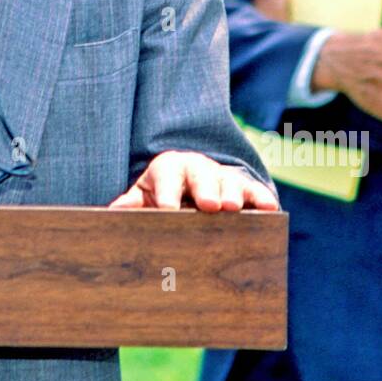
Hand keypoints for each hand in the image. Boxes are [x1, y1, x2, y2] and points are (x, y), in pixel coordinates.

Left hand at [109, 151, 278, 211]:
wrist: (190, 183)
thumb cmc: (163, 193)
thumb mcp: (146, 194)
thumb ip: (132, 203)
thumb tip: (112, 212)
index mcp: (169, 168)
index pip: (166, 175)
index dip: (167, 192)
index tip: (168, 210)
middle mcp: (196, 168)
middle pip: (201, 174)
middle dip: (205, 189)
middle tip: (209, 205)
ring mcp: (221, 176)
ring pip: (228, 180)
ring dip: (232, 194)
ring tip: (233, 208)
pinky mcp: (243, 187)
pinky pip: (254, 190)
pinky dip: (261, 198)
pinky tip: (269, 208)